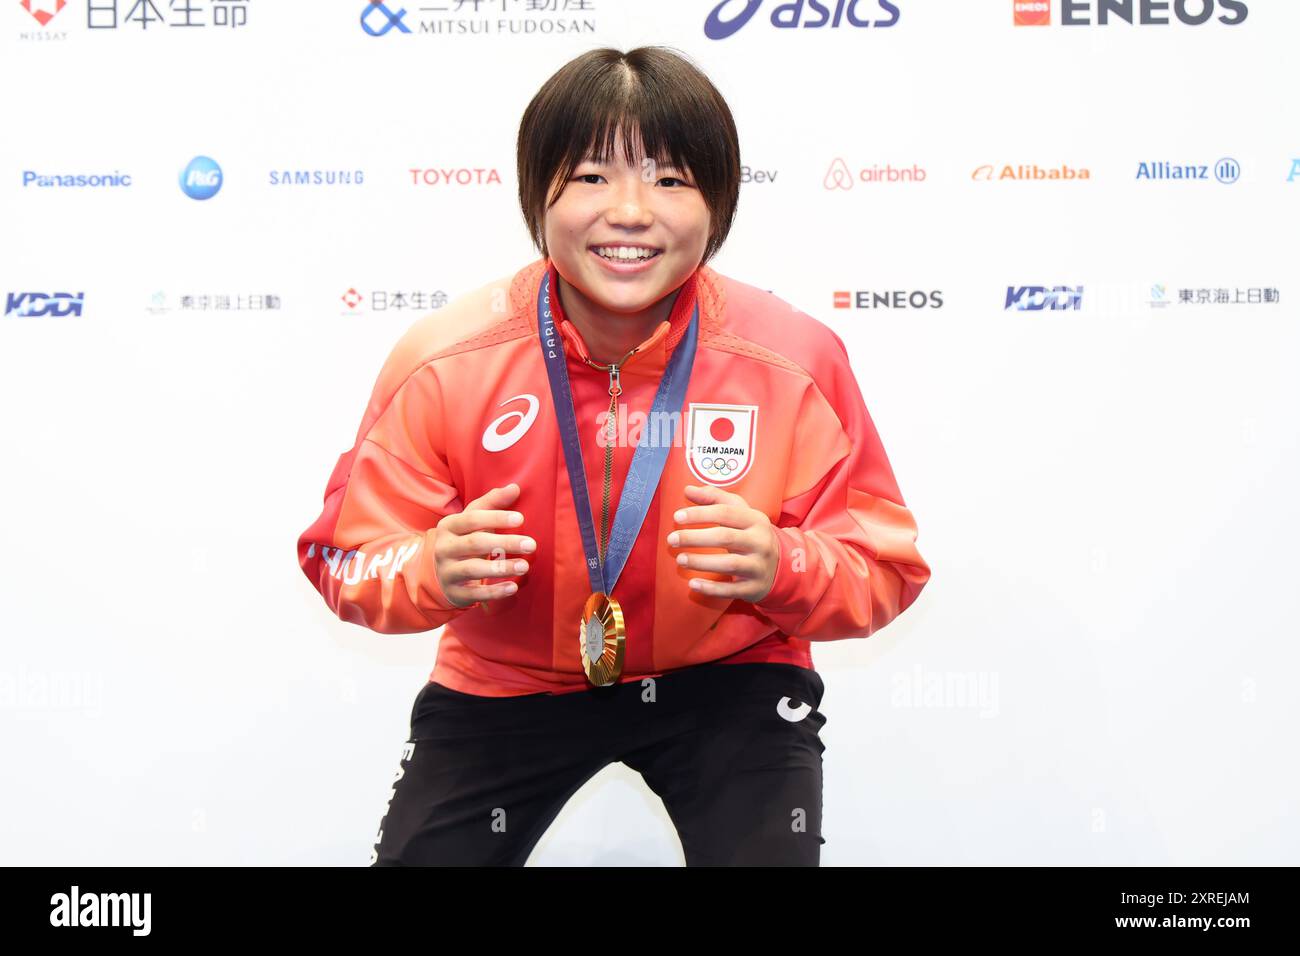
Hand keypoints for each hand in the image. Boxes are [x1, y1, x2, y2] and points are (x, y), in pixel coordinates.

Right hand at [433, 483, 535, 608]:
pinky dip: (494, 591)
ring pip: (474, 569)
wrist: (439, 574)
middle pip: (475, 543)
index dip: (496, 518)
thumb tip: (515, 487)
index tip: (521, 519)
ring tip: (525, 566)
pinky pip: (475, 593)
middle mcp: (444, 548)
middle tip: (531, 544)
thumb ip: (492, 503)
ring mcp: (447, 572)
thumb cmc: (464, 540)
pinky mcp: (454, 593)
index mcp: (449, 526)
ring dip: (502, 567)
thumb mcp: (472, 520)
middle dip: (505, 543)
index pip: (472, 518)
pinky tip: (513, 588)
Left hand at [666, 484, 779, 601]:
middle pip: (725, 537)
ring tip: (679, 559)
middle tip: (671, 539)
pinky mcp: (754, 587)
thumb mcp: (740, 512)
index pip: (726, 512)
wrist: (780, 566)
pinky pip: (732, 590)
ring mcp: (758, 566)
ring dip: (701, 562)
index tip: (677, 517)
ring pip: (729, 564)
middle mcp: (760, 542)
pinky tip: (693, 584)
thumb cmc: (751, 534)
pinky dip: (711, 588)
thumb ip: (714, 498)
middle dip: (695, 538)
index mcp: (755, 520)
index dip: (700, 514)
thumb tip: (687, 489)